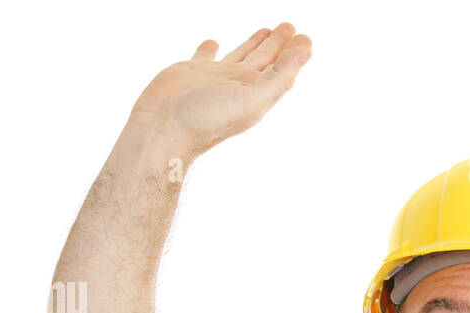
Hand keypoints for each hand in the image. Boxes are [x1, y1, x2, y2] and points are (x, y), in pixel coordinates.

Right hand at [127, 22, 312, 158]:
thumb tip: (305, 51)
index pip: (282, 69)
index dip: (294, 54)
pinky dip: (210, 48)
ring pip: (240, 54)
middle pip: (265, 59)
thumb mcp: (252, 99)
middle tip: (290, 27)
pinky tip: (213, 42)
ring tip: (267, 30)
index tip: (305, 38)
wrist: (164, 128)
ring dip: (254, 43)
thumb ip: (279, 76)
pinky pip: (205, 56)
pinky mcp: (192, 72)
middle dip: (279, 44)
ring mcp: (216, 78)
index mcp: (256, 92)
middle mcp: (238, 85)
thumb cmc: (207, 119)